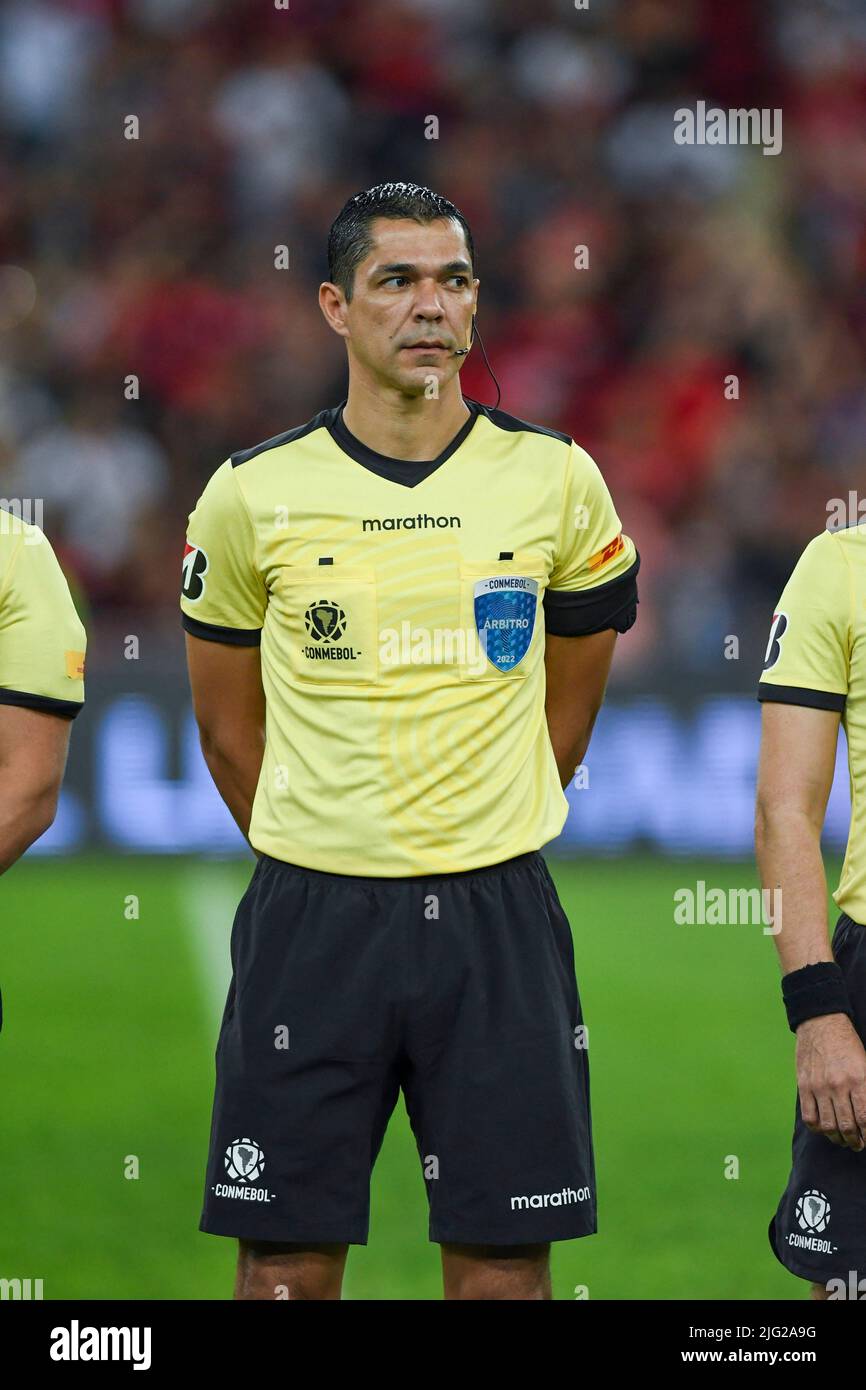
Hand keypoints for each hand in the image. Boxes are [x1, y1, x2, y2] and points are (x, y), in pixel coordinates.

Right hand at [796, 1013, 865, 1150]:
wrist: (821, 1023)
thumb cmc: (848, 1045)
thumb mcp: (865, 1065)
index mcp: (858, 1079)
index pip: (865, 1118)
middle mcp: (838, 1085)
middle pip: (847, 1126)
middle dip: (855, 1141)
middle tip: (857, 1144)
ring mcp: (819, 1086)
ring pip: (828, 1125)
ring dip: (837, 1138)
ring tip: (841, 1139)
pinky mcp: (804, 1085)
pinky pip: (809, 1117)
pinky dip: (818, 1128)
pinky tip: (824, 1128)